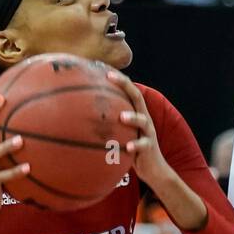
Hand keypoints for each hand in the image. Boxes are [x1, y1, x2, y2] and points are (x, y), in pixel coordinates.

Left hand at [108, 70, 172, 189]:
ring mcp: (148, 132)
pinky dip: (136, 145)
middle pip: (136, 96)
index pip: (127, 89)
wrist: (153, 168)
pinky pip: (143, 145)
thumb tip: (81, 116)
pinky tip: (128, 148)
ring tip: (122, 117)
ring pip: (143, 120)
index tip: (100, 64)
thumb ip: (108, 122)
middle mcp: (143, 118)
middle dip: (124, 84)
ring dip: (132, 117)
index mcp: (135, 112)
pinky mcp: (149, 148)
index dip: (116, 76)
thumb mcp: (120, 132)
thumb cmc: (130, 148)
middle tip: (109, 76)